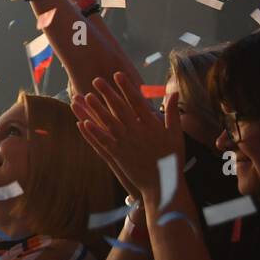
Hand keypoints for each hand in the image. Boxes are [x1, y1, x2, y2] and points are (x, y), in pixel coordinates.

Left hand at [72, 73, 182, 202]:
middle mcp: (137, 133)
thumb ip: (173, 112)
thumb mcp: (176, 134)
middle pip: (119, 109)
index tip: (118, 74)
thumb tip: (173, 91)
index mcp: (151, 126)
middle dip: (107, 93)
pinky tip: (83, 122)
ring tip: (86, 96)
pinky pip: (103, 142)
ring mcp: (125, 144)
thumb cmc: (171, 159)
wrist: (163, 185)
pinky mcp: (117, 156)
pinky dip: (93, 132)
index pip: (136, 102)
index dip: (126, 87)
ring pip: (108, 123)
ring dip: (96, 109)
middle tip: (96, 80)